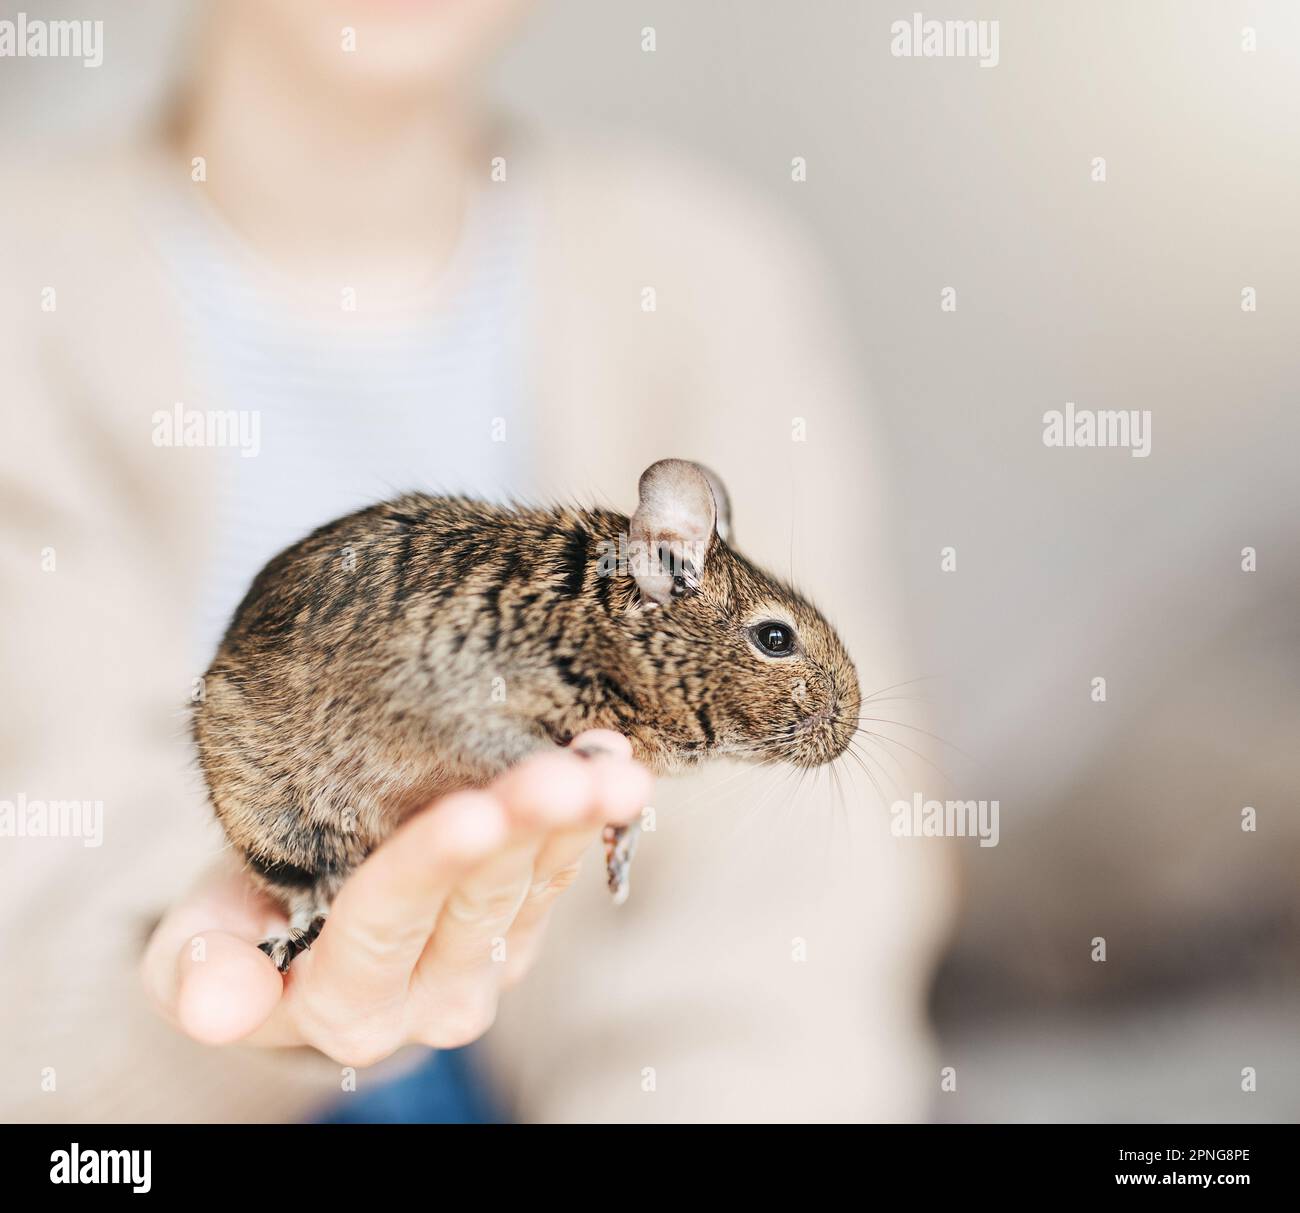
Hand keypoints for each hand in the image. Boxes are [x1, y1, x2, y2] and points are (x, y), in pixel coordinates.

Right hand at [142, 731, 649, 1065]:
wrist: (301, 912)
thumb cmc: (245, 912)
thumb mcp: (200, 934)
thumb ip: (201, 969)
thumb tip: (215, 1004)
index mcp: (343, 1004)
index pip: (383, 926)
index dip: (428, 868)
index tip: (472, 811)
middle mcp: (428, 995)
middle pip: (477, 903)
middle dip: (521, 830)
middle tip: (562, 771)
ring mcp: (488, 960)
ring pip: (534, 884)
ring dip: (574, 821)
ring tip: (608, 764)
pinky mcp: (524, 923)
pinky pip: (563, 867)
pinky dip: (590, 813)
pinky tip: (614, 758)